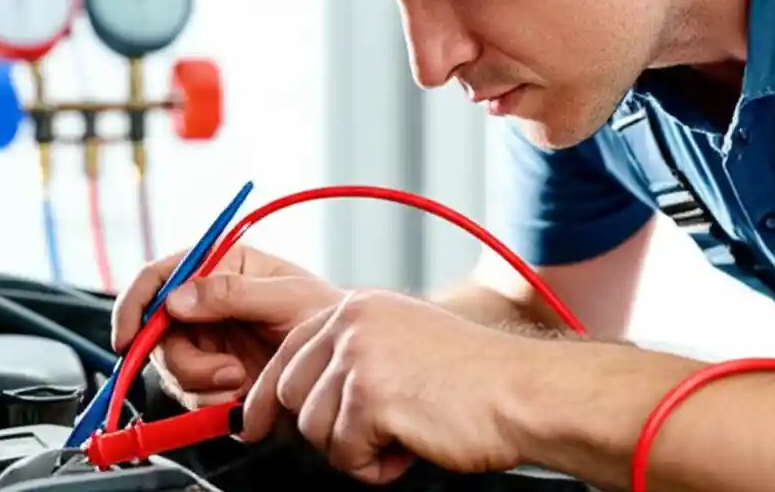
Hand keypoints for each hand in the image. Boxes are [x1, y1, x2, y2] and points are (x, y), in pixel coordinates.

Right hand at [112, 244, 343, 407]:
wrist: (347, 365)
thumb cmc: (328, 317)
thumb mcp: (286, 296)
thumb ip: (232, 292)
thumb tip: (177, 297)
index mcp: (221, 268)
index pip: (160, 277)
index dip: (135, 305)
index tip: (129, 338)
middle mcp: (207, 304)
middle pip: (158, 333)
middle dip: (185, 361)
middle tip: (225, 375)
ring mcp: (209, 342)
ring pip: (172, 370)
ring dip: (202, 386)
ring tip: (244, 383)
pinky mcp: (216, 379)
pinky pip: (192, 397)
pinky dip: (212, 405)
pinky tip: (242, 399)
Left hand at [243, 290, 532, 484]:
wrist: (522, 392)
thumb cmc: (474, 378)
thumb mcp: (402, 342)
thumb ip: (352, 354)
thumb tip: (298, 395)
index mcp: (358, 307)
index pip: (288, 350)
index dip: (265, 395)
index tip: (252, 425)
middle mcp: (352, 324)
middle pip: (290, 394)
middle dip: (325, 427)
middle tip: (372, 433)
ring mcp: (359, 358)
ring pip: (314, 429)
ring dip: (355, 448)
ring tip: (402, 434)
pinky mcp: (370, 398)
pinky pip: (344, 454)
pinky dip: (374, 467)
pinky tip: (410, 446)